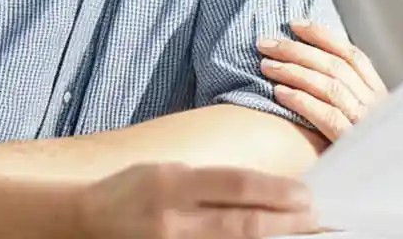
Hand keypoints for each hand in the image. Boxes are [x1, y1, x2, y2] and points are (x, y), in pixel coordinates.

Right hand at [77, 163, 317, 237]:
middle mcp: (174, 219)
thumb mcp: (171, 170)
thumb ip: (212, 182)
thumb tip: (264, 190)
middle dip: (285, 223)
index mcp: (175, 183)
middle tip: (316, 218)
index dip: (276, 191)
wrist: (85, 220)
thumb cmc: (134, 189)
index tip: (307, 194)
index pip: (237, 186)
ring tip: (301, 235)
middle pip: (242, 224)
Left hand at [257, 21, 388, 141]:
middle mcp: (375, 103)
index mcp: (379, 93)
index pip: (351, 54)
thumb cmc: (368, 151)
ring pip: (328, 86)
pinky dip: (302, 101)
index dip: (323, 36)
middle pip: (334, 66)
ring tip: (266, 64)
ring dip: (294, 71)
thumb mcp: (365, 118)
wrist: (386, 189)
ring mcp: (365, 123)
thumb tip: (313, 64)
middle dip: (298, 49)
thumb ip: (347, 94)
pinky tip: (279, 92)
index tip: (295, 24)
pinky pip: (326, 116)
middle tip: (266, 42)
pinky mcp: (351, 143)